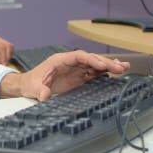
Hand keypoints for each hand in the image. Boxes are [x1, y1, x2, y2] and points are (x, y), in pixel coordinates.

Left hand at [0, 35, 13, 64]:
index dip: (4, 56)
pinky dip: (9, 53)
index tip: (3, 64)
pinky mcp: (2, 41)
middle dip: (8, 56)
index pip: (2, 47)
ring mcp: (0, 39)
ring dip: (9, 54)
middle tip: (4, 64)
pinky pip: (10, 47)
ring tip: (4, 61)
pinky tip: (4, 58)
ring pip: (10, 46)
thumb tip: (0, 60)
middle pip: (8, 45)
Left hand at [0, 50, 129, 99]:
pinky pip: (93, 73)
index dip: (91, 60)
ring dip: (109, 66)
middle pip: (90, 59)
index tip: (102, 66)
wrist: (28, 86)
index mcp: (60, 60)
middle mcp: (70, 62)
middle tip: (120, 67)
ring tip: (124, 68)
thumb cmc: (30, 84)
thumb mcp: (32, 88)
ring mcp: (75, 69)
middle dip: (105, 62)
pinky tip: (116, 72)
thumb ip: (39, 91)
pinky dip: (105, 72)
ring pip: (94, 65)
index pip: (79, 56)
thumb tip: (45, 96)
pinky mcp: (78, 77)